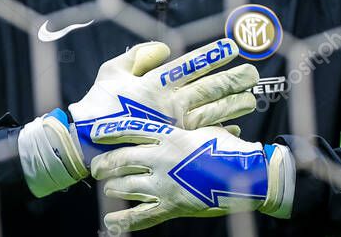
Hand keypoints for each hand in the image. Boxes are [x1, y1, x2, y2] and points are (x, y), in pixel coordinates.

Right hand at [17, 39, 257, 197]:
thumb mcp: (111, 71)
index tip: (231, 46)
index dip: (212, 54)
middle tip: (253, 72)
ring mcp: (175, 125)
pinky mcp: (175, 143)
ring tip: (252, 97)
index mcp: (155, 82)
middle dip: (233, 78)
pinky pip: (204, 136)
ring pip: (213, 111)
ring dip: (234, 104)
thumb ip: (137, 56)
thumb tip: (163, 48)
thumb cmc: (99, 104)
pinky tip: (236, 129)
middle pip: (209, 87)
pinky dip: (221, 132)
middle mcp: (169, 102)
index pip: (190, 64)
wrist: (90, 143)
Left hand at [90, 122, 292, 231]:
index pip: (130, 130)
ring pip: (127, 185)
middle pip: (122, 159)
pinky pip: (142, 215)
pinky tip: (111, 223)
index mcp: (169, 136)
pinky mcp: (172, 205)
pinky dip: (124, 220)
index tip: (94, 133)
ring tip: (108, 187)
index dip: (109, 132)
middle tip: (96, 167)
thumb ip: (181, 126)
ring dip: (113, 187)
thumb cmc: (228, 147)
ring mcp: (165, 183)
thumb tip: (173, 117)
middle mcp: (161, 158)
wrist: (247, 175)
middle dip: (105, 164)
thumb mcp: (202, 128)